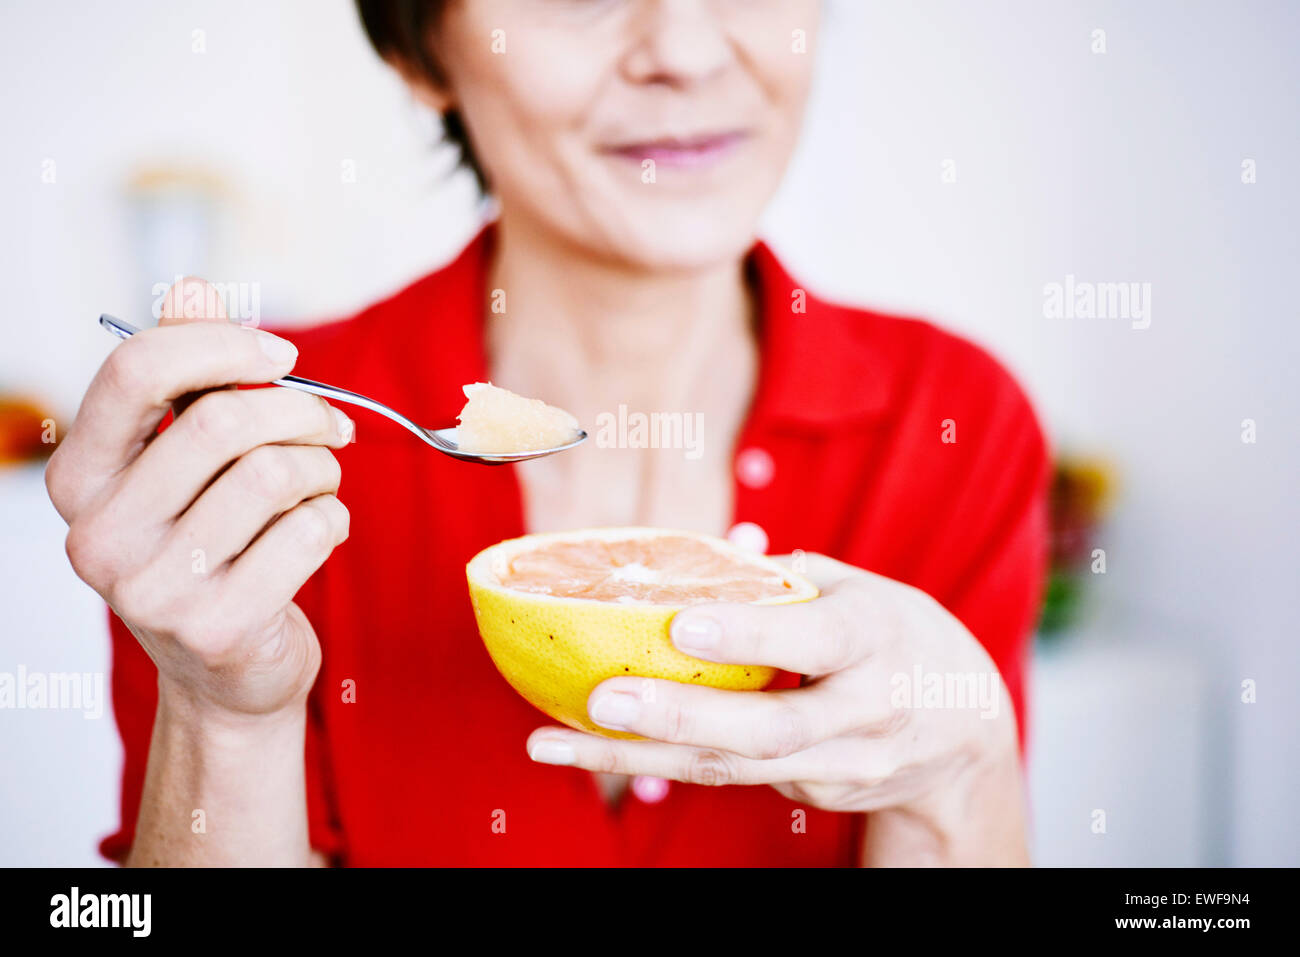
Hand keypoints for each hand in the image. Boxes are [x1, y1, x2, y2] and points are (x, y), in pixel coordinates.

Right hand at [46, 279, 353, 722]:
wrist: (229, 672)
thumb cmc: (213, 548)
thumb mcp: (186, 464)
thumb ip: (187, 378)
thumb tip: (189, 288)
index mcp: (80, 479)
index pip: (138, 371)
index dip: (223, 345)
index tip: (281, 355)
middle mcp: (99, 536)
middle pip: (225, 421)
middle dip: (301, 411)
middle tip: (331, 425)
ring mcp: (152, 590)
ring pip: (276, 474)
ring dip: (322, 469)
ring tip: (319, 485)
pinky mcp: (215, 628)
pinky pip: (308, 531)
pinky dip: (333, 519)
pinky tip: (319, 532)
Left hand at [525, 553, 1029, 864]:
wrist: (965, 732)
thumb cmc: (896, 635)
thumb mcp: (863, 591)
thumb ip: (788, 578)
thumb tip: (706, 552)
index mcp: (874, 640)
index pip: (813, 643)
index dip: (751, 638)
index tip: (684, 625)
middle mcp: (860, 713)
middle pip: (766, 728)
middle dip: (678, 717)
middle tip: (600, 699)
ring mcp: (837, 766)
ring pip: (730, 768)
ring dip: (636, 758)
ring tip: (552, 741)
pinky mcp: (810, 793)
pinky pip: (725, 774)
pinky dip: (657, 761)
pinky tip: (593, 747)